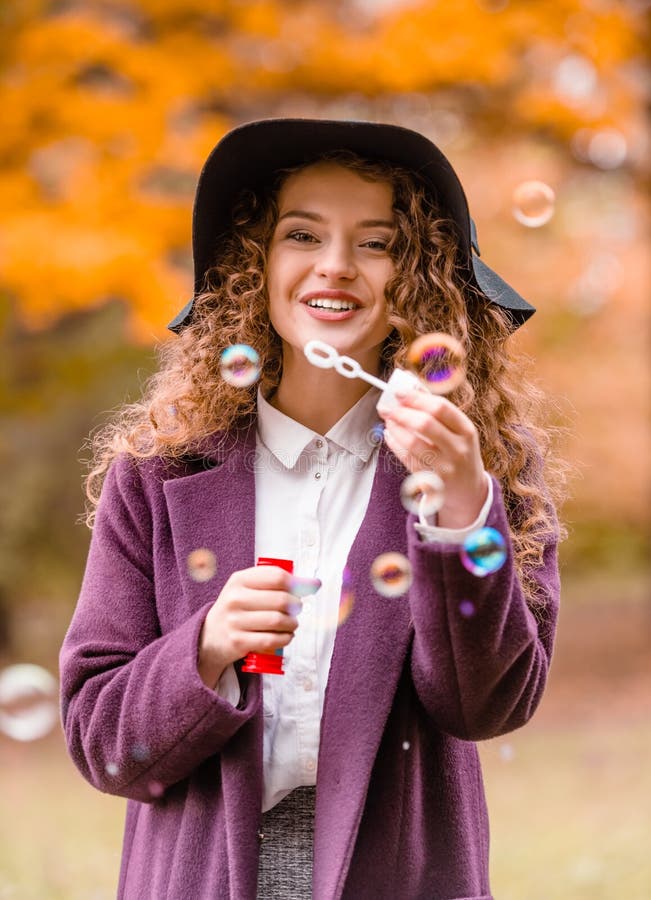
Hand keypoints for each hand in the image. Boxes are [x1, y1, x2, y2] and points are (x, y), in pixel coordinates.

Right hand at [197, 566, 299, 687]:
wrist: (210, 636)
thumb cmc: (238, 608)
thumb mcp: (248, 588)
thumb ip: (276, 582)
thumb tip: (314, 583)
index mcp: (239, 580)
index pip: (277, 577)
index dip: (296, 584)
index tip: (304, 589)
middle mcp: (234, 598)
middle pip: (280, 600)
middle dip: (296, 606)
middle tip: (297, 609)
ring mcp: (234, 621)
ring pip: (277, 621)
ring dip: (292, 623)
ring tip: (292, 623)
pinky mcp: (238, 641)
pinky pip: (271, 640)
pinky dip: (285, 639)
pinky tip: (286, 636)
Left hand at [379, 390, 487, 528]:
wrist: (468, 492)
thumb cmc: (459, 454)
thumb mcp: (460, 433)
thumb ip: (439, 412)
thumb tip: (413, 388)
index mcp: (467, 431)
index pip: (441, 408)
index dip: (417, 398)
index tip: (400, 393)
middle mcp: (458, 450)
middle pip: (425, 424)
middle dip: (401, 413)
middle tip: (387, 408)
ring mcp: (445, 468)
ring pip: (413, 443)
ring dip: (395, 429)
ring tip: (388, 420)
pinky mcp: (431, 482)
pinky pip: (407, 459)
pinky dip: (394, 444)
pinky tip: (390, 435)